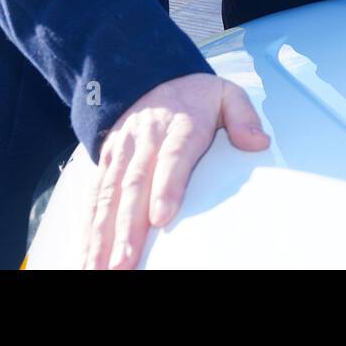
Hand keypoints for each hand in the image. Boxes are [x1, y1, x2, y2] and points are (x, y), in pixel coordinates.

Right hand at [83, 73, 270, 269]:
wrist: (151, 76)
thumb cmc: (195, 96)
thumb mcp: (227, 94)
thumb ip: (243, 116)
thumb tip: (258, 142)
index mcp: (179, 125)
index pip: (172, 156)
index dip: (166, 186)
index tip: (162, 216)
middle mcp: (145, 140)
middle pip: (134, 185)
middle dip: (126, 228)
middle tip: (124, 263)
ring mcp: (121, 153)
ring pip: (108, 196)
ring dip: (101, 236)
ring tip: (99, 269)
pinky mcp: (106, 163)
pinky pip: (93, 198)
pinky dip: (87, 230)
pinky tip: (87, 258)